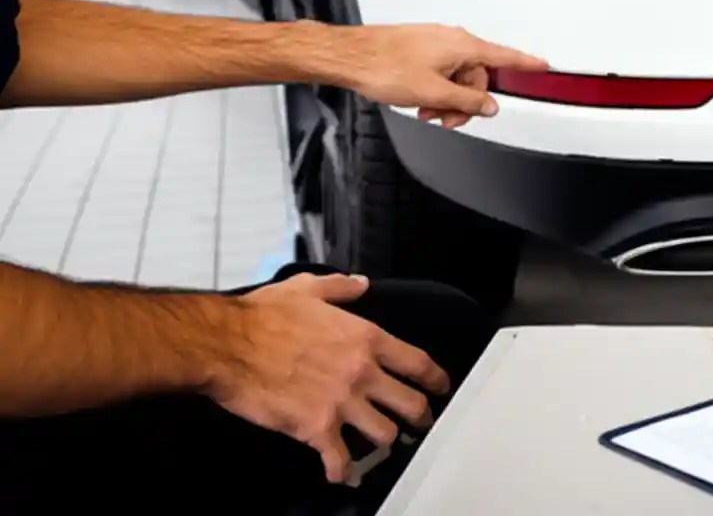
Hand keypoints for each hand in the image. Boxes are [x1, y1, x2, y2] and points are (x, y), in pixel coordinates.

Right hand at [210, 273, 449, 482]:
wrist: (227, 345)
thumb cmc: (263, 315)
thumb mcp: (307, 288)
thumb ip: (340, 288)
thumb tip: (361, 284)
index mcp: (366, 337)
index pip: (419, 363)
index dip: (436, 380)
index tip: (440, 388)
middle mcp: (362, 372)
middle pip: (412, 405)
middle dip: (420, 418)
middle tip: (418, 424)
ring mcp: (341, 403)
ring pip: (385, 435)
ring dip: (383, 442)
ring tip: (378, 444)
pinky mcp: (315, 428)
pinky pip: (342, 460)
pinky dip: (344, 471)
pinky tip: (342, 473)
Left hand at [346, 23, 547, 129]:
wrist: (351, 56)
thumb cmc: (385, 66)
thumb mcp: (434, 93)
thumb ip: (467, 102)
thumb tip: (488, 105)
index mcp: (461, 46)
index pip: (504, 56)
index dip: (525, 64)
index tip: (542, 66)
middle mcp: (451, 40)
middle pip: (477, 75)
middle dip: (466, 100)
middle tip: (447, 117)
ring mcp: (435, 43)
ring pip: (457, 76)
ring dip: (447, 98)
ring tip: (426, 110)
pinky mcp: (420, 48)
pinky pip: (440, 71)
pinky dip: (435, 89)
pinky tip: (418, 100)